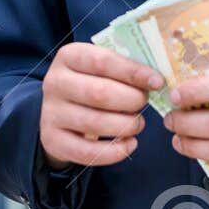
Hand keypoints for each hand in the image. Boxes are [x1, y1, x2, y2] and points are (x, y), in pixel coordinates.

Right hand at [39, 43, 163, 168]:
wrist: (58, 111)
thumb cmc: (89, 83)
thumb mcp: (99, 68)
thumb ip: (123, 68)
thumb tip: (155, 80)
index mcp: (69, 56)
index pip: (102, 61)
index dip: (133, 72)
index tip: (157, 82)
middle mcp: (55, 82)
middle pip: (99, 93)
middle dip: (131, 100)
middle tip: (144, 103)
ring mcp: (51, 113)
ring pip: (94, 123)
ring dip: (125, 125)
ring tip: (138, 123)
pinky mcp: (53, 140)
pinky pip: (87, 152)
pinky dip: (115, 152)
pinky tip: (130, 144)